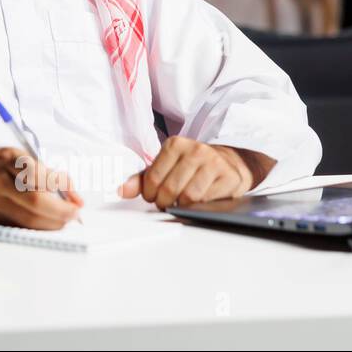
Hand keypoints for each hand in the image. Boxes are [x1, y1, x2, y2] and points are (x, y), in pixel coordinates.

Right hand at [0, 144, 83, 229]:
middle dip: (63, 212)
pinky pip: (18, 228)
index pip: (41, 176)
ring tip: (63, 219)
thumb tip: (68, 192)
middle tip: (75, 213)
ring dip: (53, 223)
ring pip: (29, 221)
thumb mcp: (10, 156)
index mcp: (4, 159)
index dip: (64, 188)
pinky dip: (35, 227)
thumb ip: (38, 171)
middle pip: (37, 203)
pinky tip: (43, 224)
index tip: (76, 197)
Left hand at [118, 136, 276, 208]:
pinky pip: (208, 200)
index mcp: (175, 144)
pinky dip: (199, 206)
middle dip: (164, 202)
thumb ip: (142, 179)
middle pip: (170, 189)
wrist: (228, 162)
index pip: (152, 178)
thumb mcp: (165, 167)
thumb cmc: (192, 166)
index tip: (153, 196)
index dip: (149, 194)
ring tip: (181, 202)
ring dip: (182, 206)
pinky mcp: (229, 177)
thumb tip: (121, 190)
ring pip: (189, 196)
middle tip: (166, 202)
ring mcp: (214, 163)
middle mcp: (195, 150)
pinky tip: (198, 202)